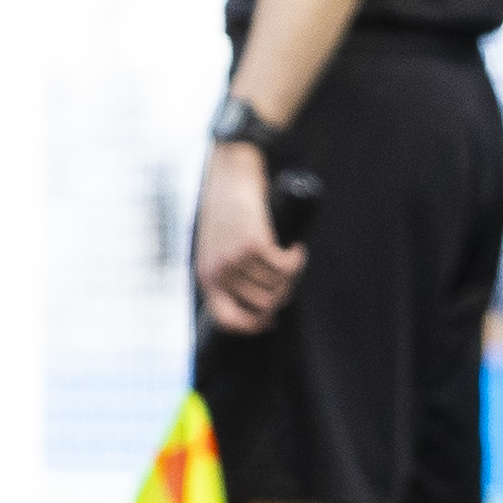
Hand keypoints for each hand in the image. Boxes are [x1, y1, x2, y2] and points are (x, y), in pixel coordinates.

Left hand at [195, 140, 306, 334]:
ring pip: (276, 287)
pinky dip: (295, 260)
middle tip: (289, 276)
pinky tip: (296, 249)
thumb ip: (230, 273)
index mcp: (206, 276)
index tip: (270, 320)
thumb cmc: (227, 211)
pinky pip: (284, 267)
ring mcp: (235, 259)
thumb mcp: (217, 246)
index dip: (252, 326)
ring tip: (292, 258)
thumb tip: (264, 304)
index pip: (226, 319)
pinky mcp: (253, 243)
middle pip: (263, 305)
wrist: (229, 176)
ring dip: (291, 275)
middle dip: (282, 294)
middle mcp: (218, 272)